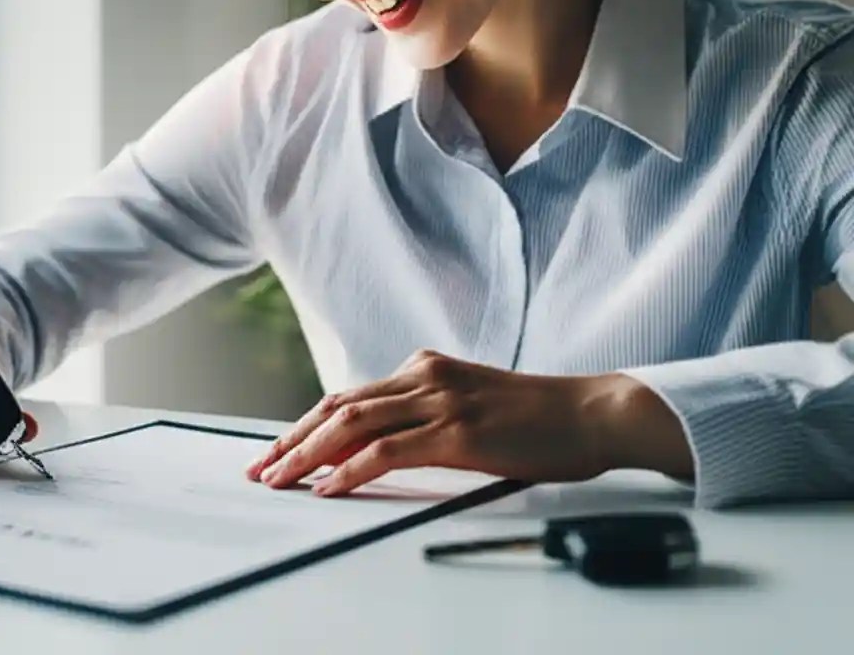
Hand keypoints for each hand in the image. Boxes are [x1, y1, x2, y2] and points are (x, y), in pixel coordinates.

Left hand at [246, 349, 691, 495]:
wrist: (593, 413)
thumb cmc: (538, 418)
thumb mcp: (471, 405)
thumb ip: (426, 416)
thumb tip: (378, 448)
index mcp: (425, 369)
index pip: (349, 396)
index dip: (306, 424)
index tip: (277, 450)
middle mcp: (425, 376)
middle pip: (338, 405)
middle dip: (292, 439)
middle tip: (261, 467)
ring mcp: (440, 400)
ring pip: (352, 423)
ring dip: (308, 455)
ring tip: (280, 480)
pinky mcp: (457, 430)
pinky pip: (387, 451)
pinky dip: (349, 469)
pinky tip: (328, 487)